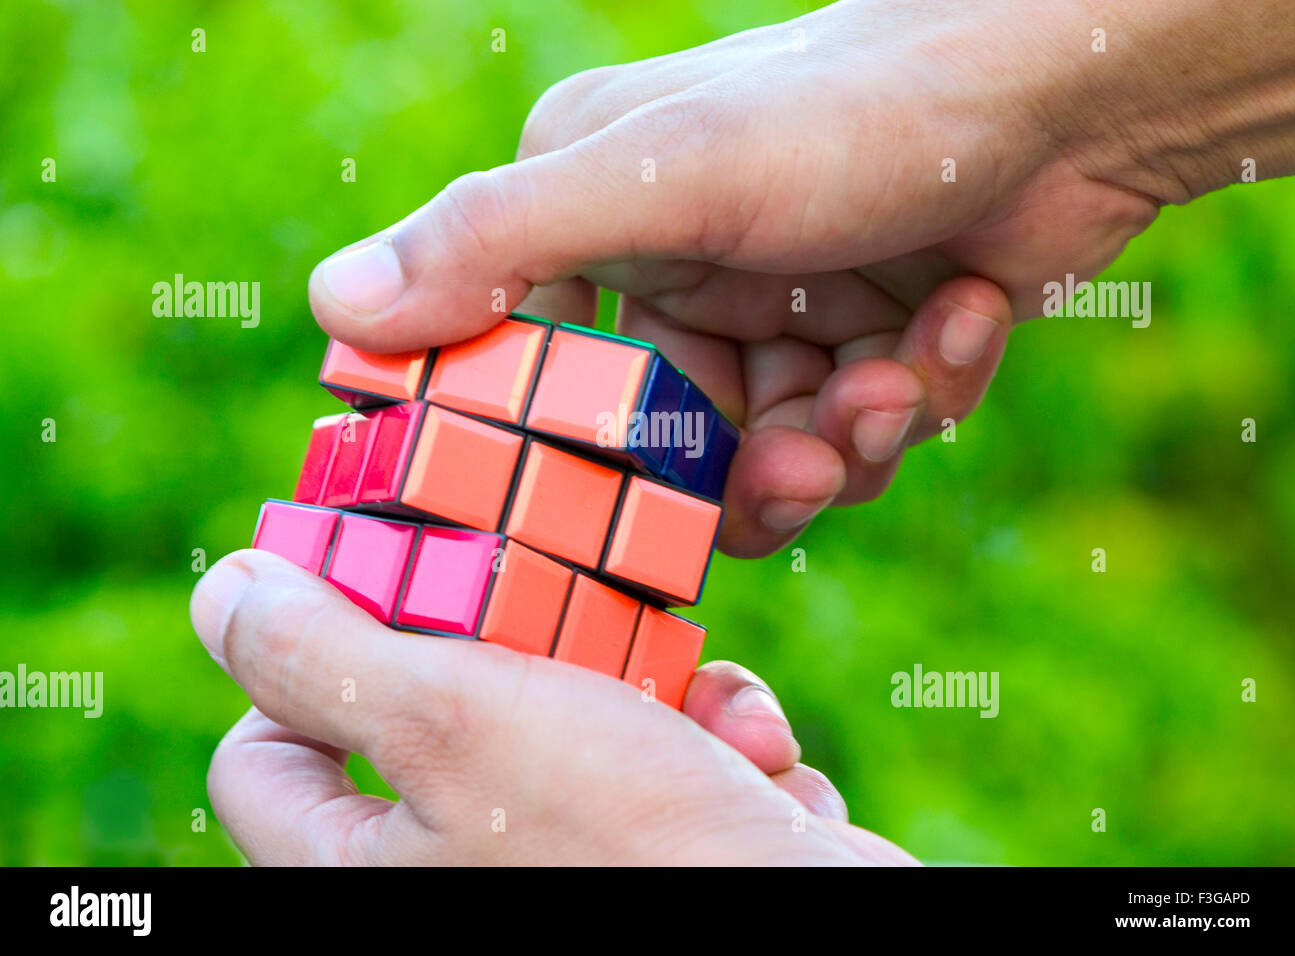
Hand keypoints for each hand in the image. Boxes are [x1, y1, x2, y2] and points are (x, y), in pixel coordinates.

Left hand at [192, 549, 917, 864]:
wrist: (824, 924)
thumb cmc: (633, 839)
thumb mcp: (454, 719)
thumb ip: (325, 655)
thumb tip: (225, 593)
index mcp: (366, 866)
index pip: (264, 751)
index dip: (313, 650)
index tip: (394, 578)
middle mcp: (457, 867)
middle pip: (438, 704)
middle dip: (530, 649)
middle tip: (565, 611)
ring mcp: (565, 854)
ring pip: (573, 708)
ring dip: (647, 687)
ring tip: (691, 713)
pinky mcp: (660, 841)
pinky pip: (664, 748)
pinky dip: (711, 738)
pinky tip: (752, 764)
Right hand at [306, 0, 1294, 555]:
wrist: (1063, 85)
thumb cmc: (849, 109)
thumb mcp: (662, 174)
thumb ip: (498, 242)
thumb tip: (333, 307)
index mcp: (592, 230)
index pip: (533, 386)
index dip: (568, 464)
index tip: (608, 519)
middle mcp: (674, 276)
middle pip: (669, 458)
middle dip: (751, 474)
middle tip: (807, 457)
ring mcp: (775, 316)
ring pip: (779, 464)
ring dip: (848, 439)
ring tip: (898, 381)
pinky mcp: (863, 344)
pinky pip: (867, 433)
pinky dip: (921, 392)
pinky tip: (962, 317)